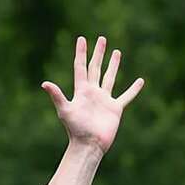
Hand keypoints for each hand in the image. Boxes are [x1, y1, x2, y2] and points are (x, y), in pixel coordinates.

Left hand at [41, 35, 144, 153]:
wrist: (88, 145)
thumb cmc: (75, 130)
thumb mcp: (65, 111)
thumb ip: (57, 96)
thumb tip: (44, 83)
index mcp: (81, 91)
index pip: (81, 67)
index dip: (81, 53)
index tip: (81, 39)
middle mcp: (93, 93)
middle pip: (96, 68)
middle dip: (98, 54)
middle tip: (101, 39)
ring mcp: (104, 100)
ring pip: (110, 78)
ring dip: (113, 65)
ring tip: (116, 52)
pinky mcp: (115, 109)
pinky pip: (126, 96)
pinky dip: (133, 89)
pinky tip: (140, 81)